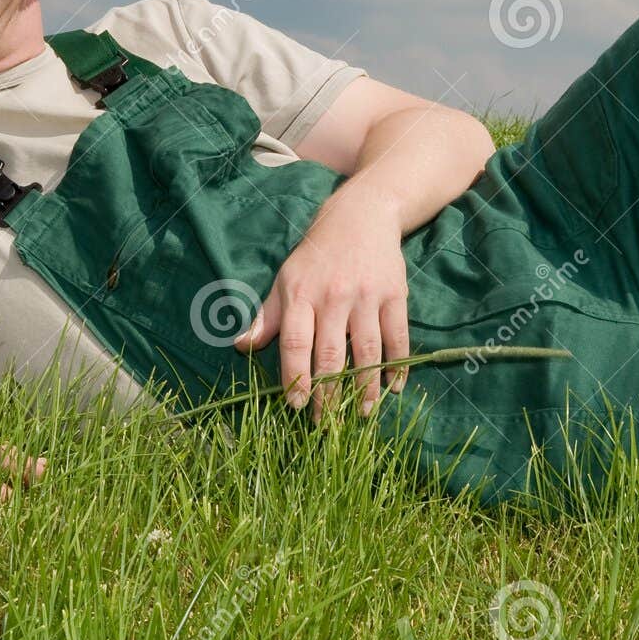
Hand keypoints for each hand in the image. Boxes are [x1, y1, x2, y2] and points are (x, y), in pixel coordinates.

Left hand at [232, 194, 409, 423]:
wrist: (362, 215)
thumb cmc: (317, 253)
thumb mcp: (286, 278)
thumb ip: (267, 316)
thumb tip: (241, 347)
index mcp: (301, 293)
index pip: (295, 342)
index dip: (295, 376)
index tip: (296, 404)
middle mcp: (333, 296)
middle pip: (331, 354)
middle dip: (329, 393)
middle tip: (328, 424)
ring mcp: (367, 296)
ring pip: (366, 350)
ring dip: (366, 386)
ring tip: (363, 414)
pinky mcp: (395, 295)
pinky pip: (397, 336)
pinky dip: (397, 364)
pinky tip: (394, 388)